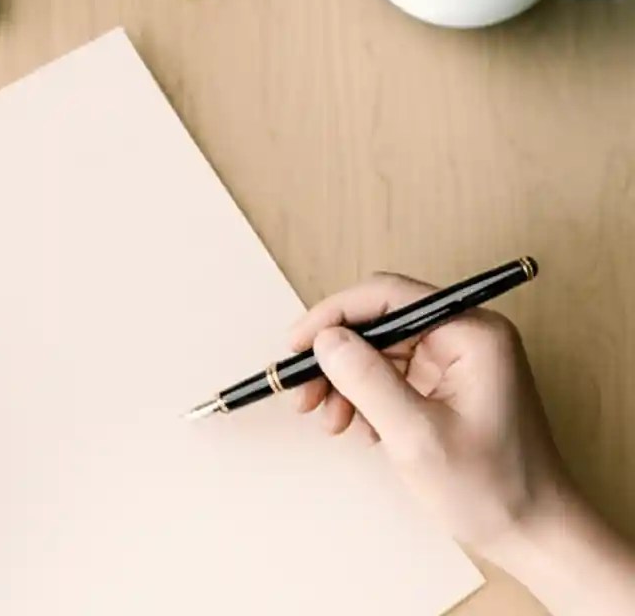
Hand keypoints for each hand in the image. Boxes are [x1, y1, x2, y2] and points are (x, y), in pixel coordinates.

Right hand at [290, 273, 634, 615]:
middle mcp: (467, 337)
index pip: (389, 296)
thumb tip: (326, 339)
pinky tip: (361, 428)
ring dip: (346, 381)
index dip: (334, 315)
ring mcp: (458, 361)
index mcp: (472, 334)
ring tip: (333, 420)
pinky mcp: (448, 385)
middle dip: (336, 356)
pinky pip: (392, 374)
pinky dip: (366, 397)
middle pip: (379, 323)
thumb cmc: (491, 488)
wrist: (531, 532)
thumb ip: (367, 380)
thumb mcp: (416, 435)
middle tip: (305, 393)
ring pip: (380, 350)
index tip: (297, 344)